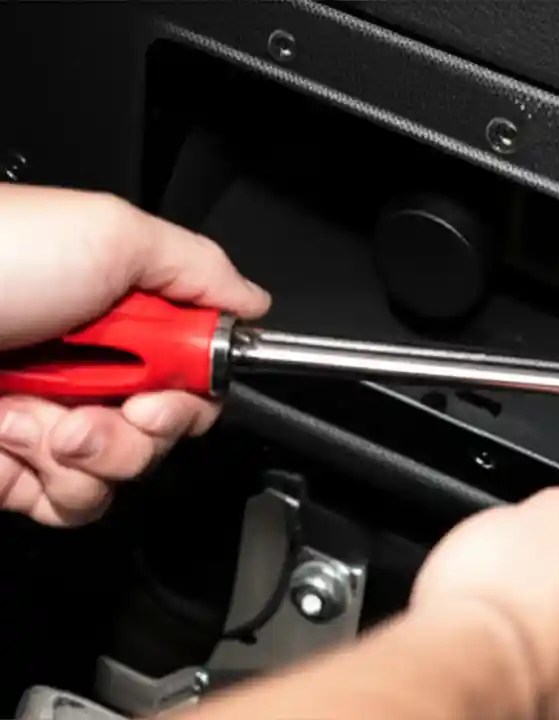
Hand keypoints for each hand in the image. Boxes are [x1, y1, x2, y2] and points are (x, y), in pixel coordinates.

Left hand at [0, 183, 269, 525]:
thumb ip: (199, 267)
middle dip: (145, 427)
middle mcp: (88, 366)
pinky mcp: (11, 469)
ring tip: (41, 418)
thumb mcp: (111, 232)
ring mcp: (48, 421)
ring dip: (90, 453)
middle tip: (110, 402)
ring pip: (122, 474)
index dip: (197, 390)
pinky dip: (50, 481)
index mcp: (117, 309)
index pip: (197, 373)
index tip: (173, 385)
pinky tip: (15, 438)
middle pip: (169, 432)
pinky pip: (70, 504)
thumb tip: (254, 303)